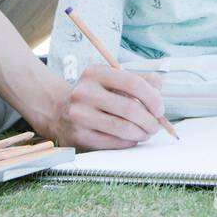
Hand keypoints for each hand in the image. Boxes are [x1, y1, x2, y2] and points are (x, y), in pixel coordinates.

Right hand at [48, 63, 166, 150]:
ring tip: (146, 132)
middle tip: (156, 125)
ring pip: (123, 128)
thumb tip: (159, 91)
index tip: (159, 108)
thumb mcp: (111, 78)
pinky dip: (128, 142)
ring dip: (141, 133)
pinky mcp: (79, 136)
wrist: (57, 110)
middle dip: (150, 120)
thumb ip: (138, 79)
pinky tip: (132, 138)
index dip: (152, 98)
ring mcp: (80, 116)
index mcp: (95, 73)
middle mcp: (84, 93)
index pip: (133, 83)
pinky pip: (113, 143)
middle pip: (130, 109)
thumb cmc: (94, 94)